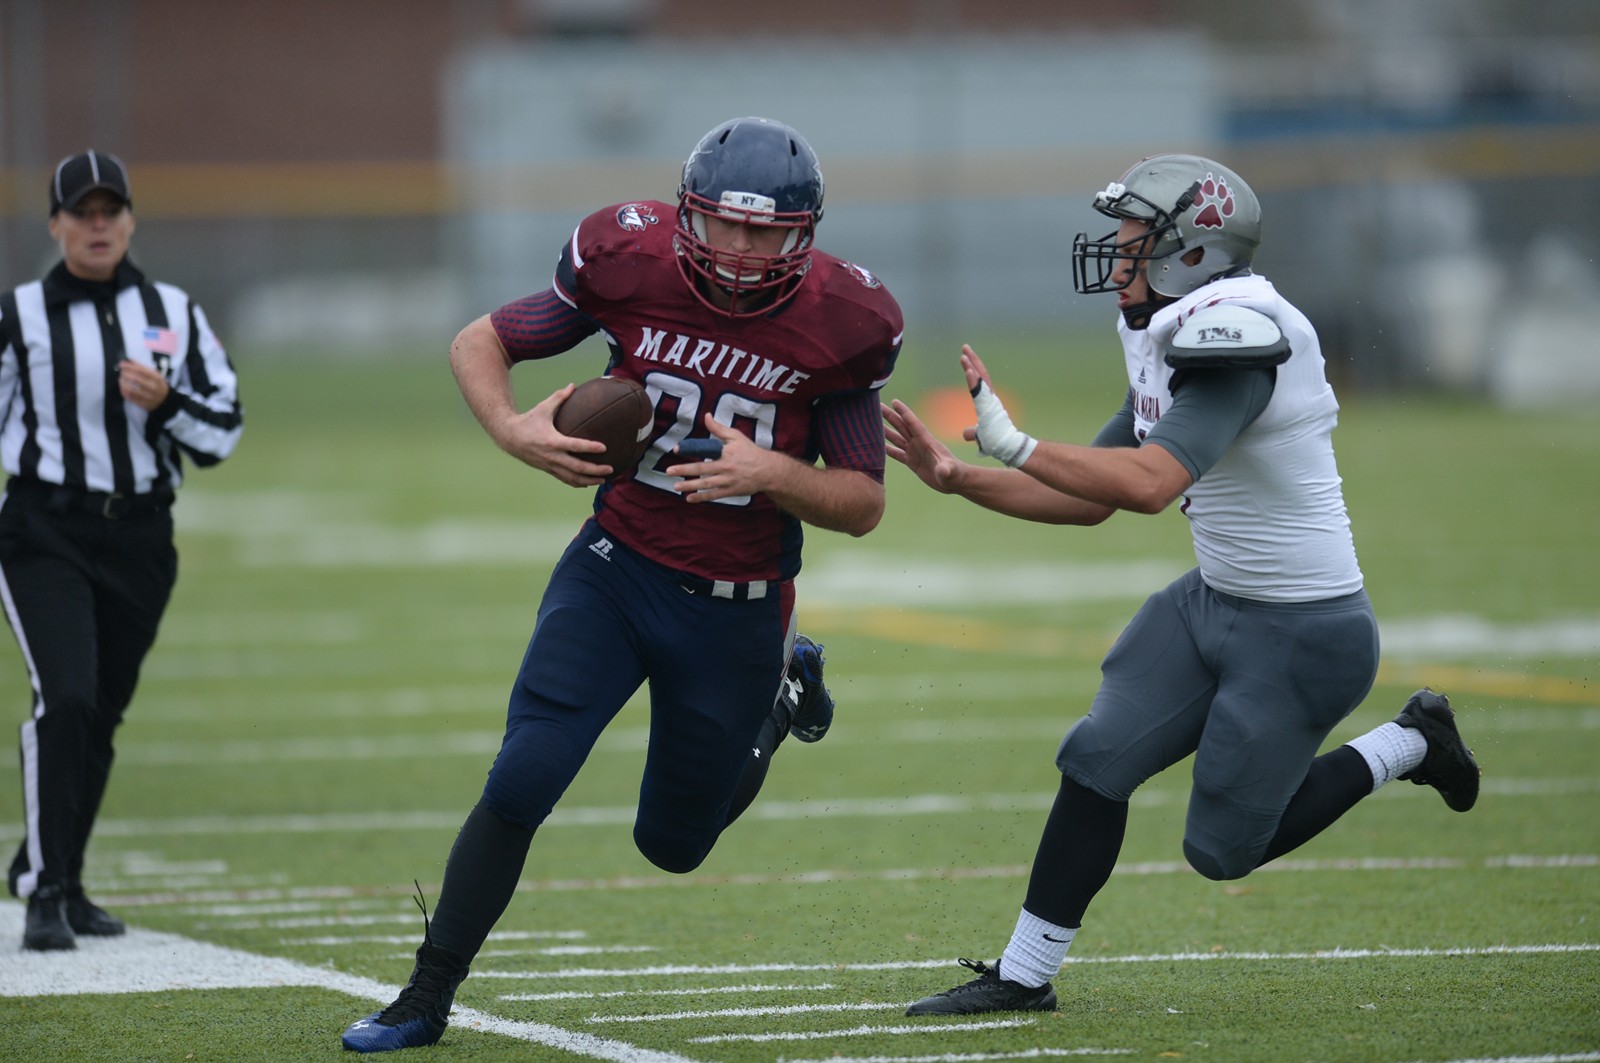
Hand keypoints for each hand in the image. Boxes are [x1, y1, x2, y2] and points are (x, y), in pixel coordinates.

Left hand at [118, 361, 169, 410]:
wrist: (165, 400)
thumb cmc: (157, 384)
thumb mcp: (154, 374)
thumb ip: (142, 367)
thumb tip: (129, 360)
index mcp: (157, 378)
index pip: (141, 370)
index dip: (129, 366)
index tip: (122, 364)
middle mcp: (153, 387)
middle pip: (135, 379)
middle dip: (125, 374)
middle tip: (122, 372)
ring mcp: (149, 397)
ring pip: (131, 389)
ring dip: (123, 383)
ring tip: (121, 380)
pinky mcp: (143, 404)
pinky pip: (130, 397)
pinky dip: (123, 391)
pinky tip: (123, 387)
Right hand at [499, 382, 612, 486]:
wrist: (508, 437)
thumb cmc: (527, 420)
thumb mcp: (543, 408)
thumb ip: (559, 397)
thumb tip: (573, 385)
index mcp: (552, 441)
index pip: (574, 446)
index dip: (589, 447)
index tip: (604, 447)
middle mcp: (551, 456)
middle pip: (576, 467)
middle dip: (594, 470)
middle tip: (610, 468)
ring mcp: (550, 465)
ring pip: (572, 478)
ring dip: (589, 480)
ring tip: (603, 479)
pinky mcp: (548, 470)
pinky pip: (565, 479)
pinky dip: (577, 482)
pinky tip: (588, 483)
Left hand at [665, 414, 771, 502]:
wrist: (768, 471)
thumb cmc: (750, 452)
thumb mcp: (736, 437)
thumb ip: (719, 428)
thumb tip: (706, 416)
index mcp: (725, 453)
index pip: (704, 450)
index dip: (690, 449)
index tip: (676, 450)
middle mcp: (725, 467)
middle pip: (701, 469)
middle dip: (684, 470)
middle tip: (668, 472)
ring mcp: (727, 481)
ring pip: (705, 484)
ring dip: (689, 486)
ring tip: (675, 486)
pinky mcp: (730, 491)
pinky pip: (713, 495)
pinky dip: (701, 497)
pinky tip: (689, 498)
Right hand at [883, 398, 967, 493]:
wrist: (954, 481)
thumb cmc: (954, 474)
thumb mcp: (949, 471)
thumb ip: (945, 469)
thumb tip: (943, 471)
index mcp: (926, 442)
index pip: (913, 424)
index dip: (904, 413)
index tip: (894, 401)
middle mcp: (919, 444)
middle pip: (901, 427)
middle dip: (890, 416)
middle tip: (877, 406)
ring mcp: (915, 452)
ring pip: (897, 438)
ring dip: (885, 431)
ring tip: (872, 423)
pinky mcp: (912, 462)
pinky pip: (897, 454)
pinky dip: (887, 449)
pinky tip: (877, 446)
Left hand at [960, 345, 1035, 467]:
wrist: (1010, 449)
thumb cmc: (998, 442)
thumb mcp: (981, 436)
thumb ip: (973, 433)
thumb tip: (965, 434)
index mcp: (988, 404)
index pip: (980, 383)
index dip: (973, 370)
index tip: (965, 358)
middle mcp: (991, 400)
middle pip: (981, 376)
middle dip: (972, 361)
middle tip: (964, 347)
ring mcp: (991, 403)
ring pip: (980, 382)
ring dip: (971, 368)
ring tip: (963, 355)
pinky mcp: (989, 409)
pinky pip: (980, 393)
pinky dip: (974, 382)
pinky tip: (968, 371)